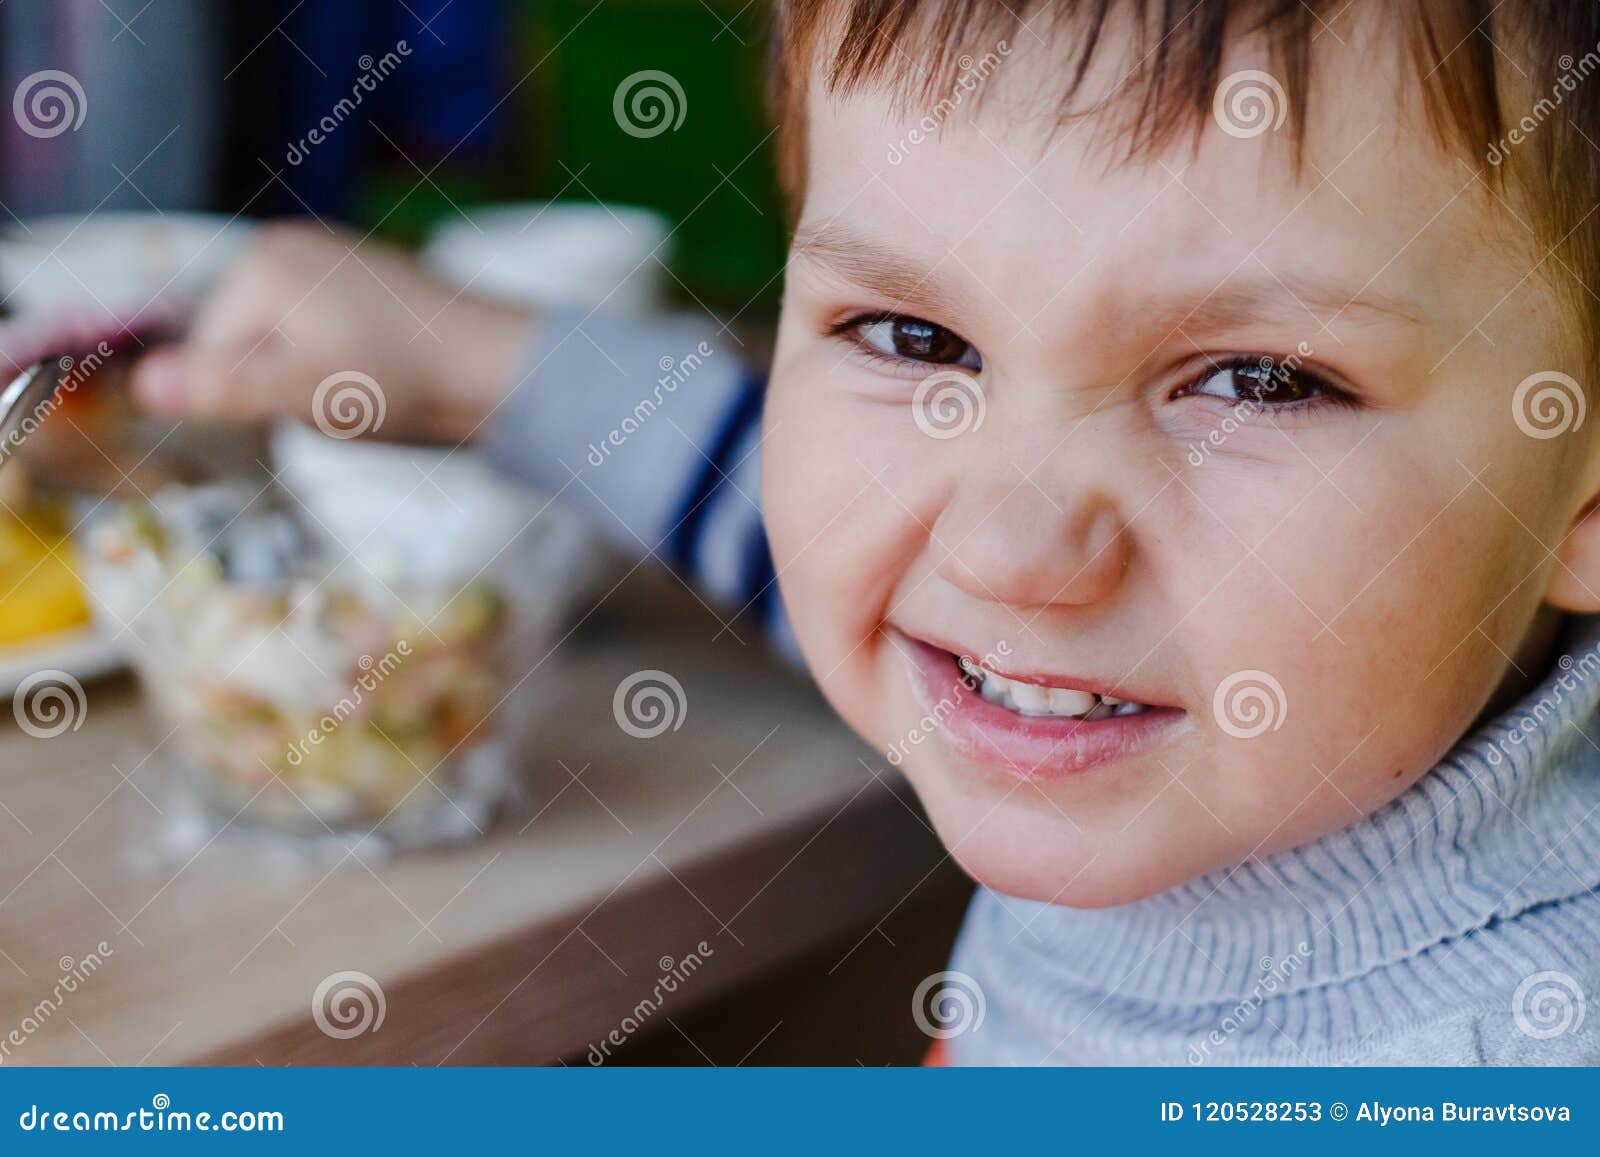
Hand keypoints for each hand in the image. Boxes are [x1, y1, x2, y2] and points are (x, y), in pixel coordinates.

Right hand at [132, 221, 533, 441]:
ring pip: (281, 344)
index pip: (210, 349)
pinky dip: (339, 361)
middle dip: (280, 382)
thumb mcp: (303, 390)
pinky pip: (318, 334)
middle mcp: (288, 244)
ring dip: (311, 377)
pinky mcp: (361, 277)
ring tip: (365, 383)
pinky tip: (379, 371)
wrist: (495, 364)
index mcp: (262, 263)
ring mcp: (327, 255)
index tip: (309, 401)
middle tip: (344, 394)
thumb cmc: (400, 377)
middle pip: (243, 342)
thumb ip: (224, 387)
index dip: (249, 394)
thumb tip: (143, 384)